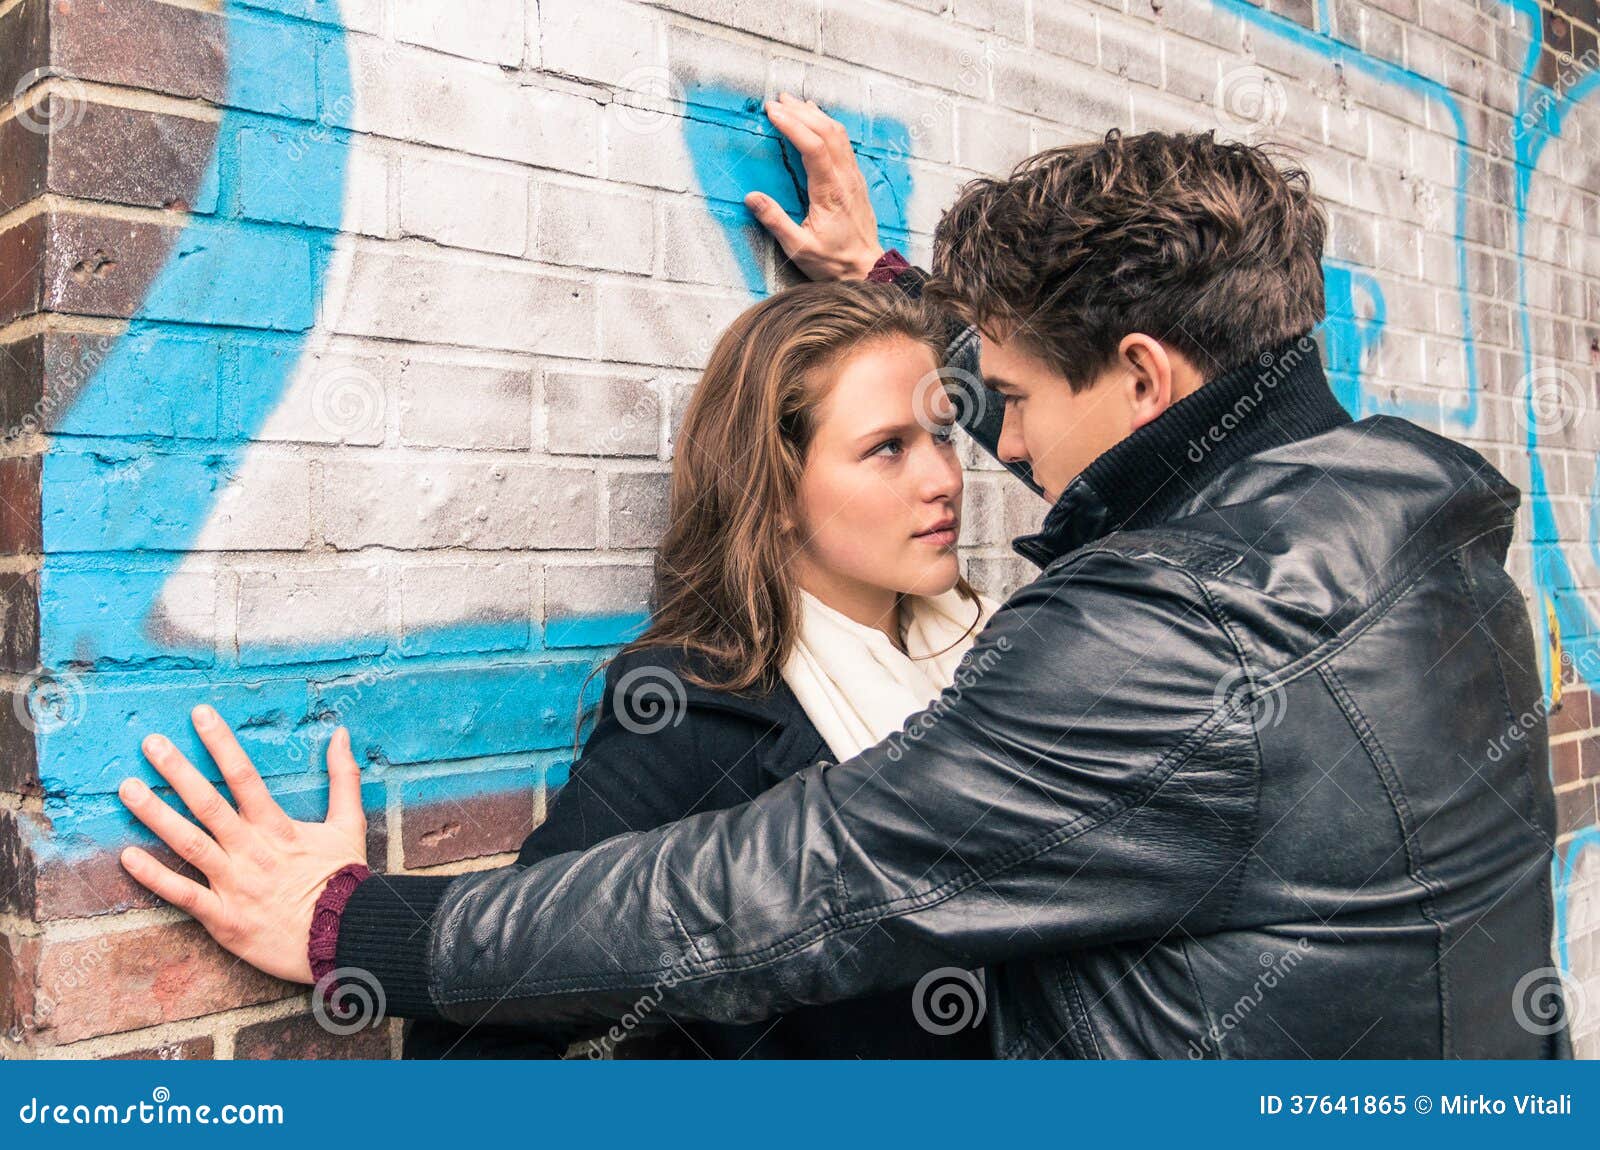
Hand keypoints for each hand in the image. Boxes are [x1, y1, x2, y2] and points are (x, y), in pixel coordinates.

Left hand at [116, 705, 367, 984]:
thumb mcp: (349, 825)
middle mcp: (251, 850)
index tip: (199, 716)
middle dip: (178, 771)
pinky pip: (183, 895)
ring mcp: (234, 884)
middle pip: (209, 804)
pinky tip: (128, 857)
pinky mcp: (224, 918)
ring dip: (156, 815)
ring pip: (189, 843)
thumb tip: (339, 735)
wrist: (345, 937)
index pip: (245, 778)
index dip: (221, 745)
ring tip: (128, 789)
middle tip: (150, 743)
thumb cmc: (345, 881)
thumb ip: (343, 778)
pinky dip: (154, 877)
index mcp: (278, 828)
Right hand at [745, 92, 884, 280]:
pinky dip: (827, 126)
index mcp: (830, 192)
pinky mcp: (855, 180)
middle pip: (827, 132)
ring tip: (793, 102)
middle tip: (777, 100)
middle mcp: (845, 179)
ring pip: (838, 134)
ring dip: (815, 115)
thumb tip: (751, 197)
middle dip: (801, 112)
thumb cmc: (834, 262)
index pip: (813, 147)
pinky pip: (843, 143)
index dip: (793, 125)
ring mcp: (854, 177)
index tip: (773, 112)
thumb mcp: (799, 248)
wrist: (867, 268)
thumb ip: (775, 221)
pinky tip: (816, 120)